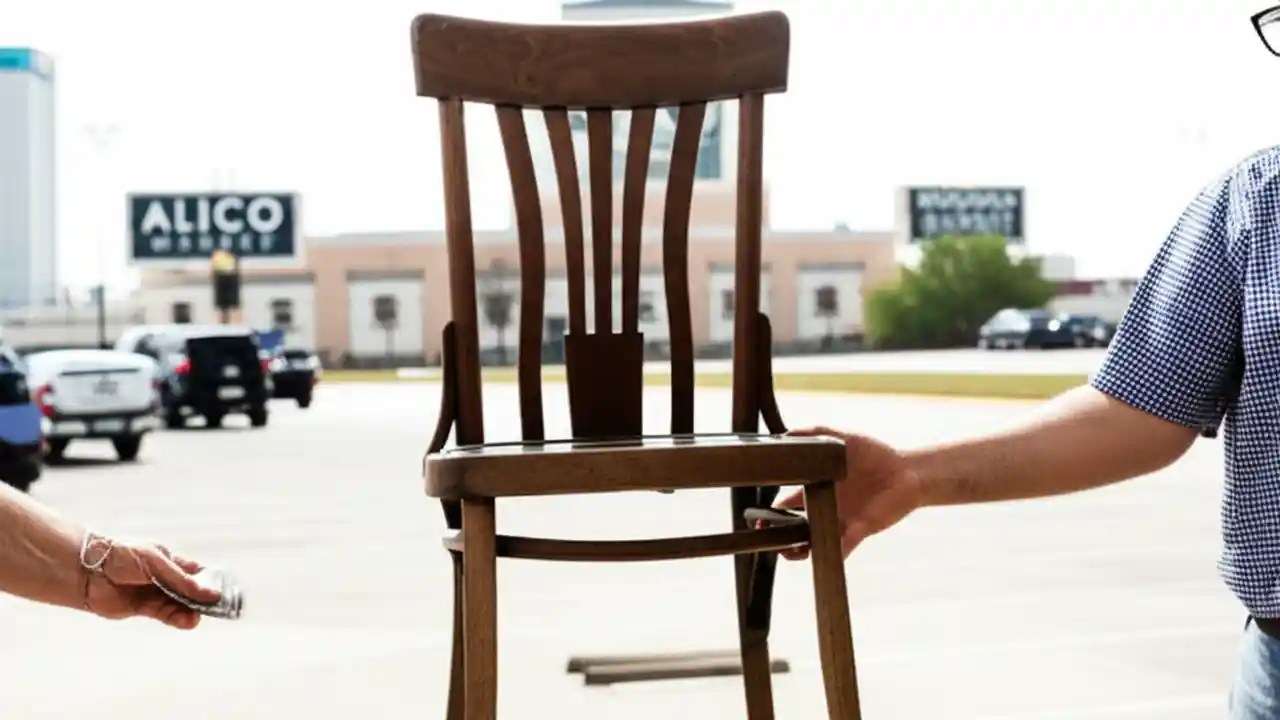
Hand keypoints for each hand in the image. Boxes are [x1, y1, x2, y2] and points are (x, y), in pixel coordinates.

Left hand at [85, 540, 221, 629]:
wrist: (88, 571)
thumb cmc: (123, 557)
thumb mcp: (156, 564)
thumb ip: (181, 581)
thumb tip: (209, 594)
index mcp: (170, 559)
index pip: (195, 572)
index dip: (209, 581)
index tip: (223, 590)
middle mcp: (164, 578)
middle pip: (189, 591)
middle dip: (203, 599)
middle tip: (218, 608)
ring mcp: (154, 593)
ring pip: (179, 605)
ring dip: (191, 611)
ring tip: (200, 616)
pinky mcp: (143, 609)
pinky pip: (165, 615)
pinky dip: (178, 619)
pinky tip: (189, 621)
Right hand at [775, 426, 923, 559]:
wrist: (908, 470)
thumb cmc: (876, 454)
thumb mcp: (843, 439)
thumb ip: (816, 433)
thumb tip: (787, 434)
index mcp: (819, 488)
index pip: (787, 502)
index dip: (772, 509)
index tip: (759, 514)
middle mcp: (827, 508)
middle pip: (795, 526)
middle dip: (779, 533)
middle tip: (767, 532)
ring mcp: (842, 522)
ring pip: (814, 541)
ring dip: (799, 549)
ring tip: (786, 550)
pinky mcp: (860, 530)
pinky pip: (843, 547)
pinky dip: (832, 552)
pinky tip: (822, 553)